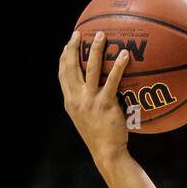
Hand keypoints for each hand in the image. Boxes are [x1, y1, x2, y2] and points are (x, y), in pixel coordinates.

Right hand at [58, 29, 130, 164]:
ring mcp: (90, 101)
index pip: (62, 75)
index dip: (63, 58)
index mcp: (70, 102)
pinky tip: (124, 55)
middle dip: (73, 47)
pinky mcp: (105, 104)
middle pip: (71, 67)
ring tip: (101, 35)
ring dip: (95, 49)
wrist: (108, 154)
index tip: (66, 45)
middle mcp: (77, 99)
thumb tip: (95, 92)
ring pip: (90, 68)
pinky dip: (118, 66)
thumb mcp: (87, 121)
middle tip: (78, 32)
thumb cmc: (101, 139)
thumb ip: (86, 105)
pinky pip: (112, 80)